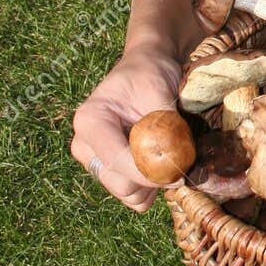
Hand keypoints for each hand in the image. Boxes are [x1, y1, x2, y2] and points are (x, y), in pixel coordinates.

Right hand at [70, 47, 184, 211]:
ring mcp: (94, 161)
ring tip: (169, 157)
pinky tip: (160, 164)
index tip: (181, 168)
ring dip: (154, 184)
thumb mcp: (158, 89)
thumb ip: (165, 125)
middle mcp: (84, 146)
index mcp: (89, 122)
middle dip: (154, 179)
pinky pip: (133, 196)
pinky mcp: (108, 172)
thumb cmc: (149, 74)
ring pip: (128, 195)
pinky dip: (151, 188)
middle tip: (180, 161)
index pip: (117, 162)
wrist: (145, 69)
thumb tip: (178, 161)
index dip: (151, 173)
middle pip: (121, 185)